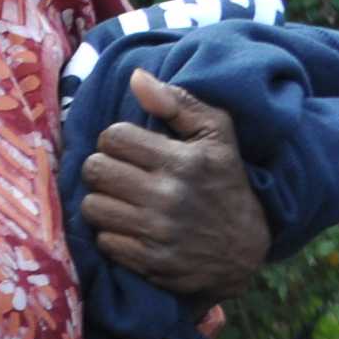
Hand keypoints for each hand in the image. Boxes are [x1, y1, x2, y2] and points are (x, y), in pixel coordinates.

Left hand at [78, 68, 269, 301]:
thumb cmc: (226, 183)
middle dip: (103, 168)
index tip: (131, 149)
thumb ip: (179, 103)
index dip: (116, 140)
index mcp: (183, 161)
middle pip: (94, 169)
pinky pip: (103, 240)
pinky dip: (111, 234)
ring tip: (123, 200)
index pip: (112, 136)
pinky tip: (131, 227)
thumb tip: (136, 77)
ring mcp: (157, 232)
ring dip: (103, 201)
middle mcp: (168, 197)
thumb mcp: (217, 137)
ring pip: (92, 206)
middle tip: (120, 174)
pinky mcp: (149, 262)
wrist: (246, 250)